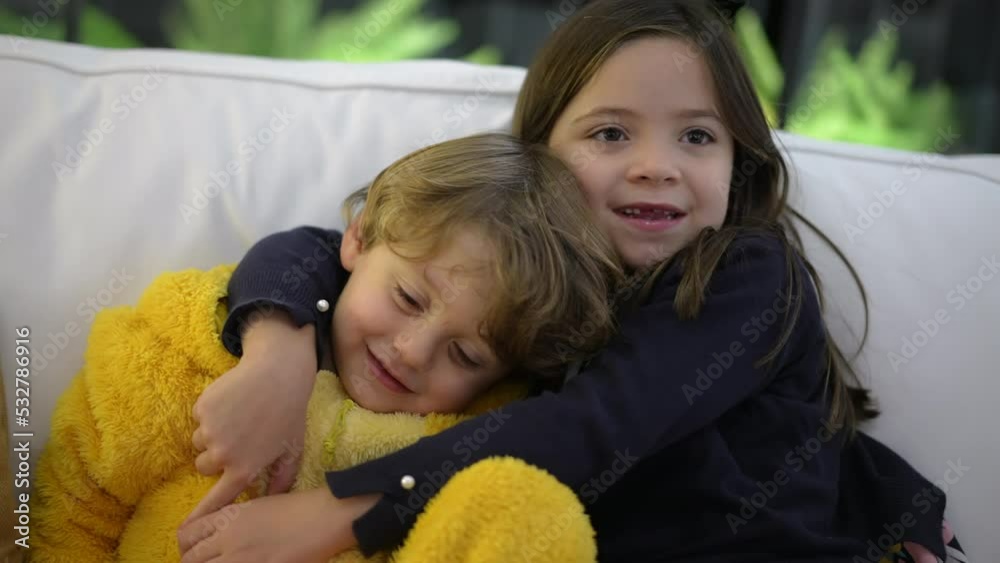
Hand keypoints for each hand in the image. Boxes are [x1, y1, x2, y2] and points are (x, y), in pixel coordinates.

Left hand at [177, 488, 376, 562]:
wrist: (325, 517)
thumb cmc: (297, 507)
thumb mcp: (258, 505)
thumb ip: (232, 519)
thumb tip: (216, 533)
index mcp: (229, 517)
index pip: (187, 534)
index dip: (185, 545)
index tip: (191, 550)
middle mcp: (229, 539)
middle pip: (190, 559)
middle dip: (191, 562)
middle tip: (205, 562)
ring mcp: (243, 559)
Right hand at [184, 311, 317, 524]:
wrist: (278, 372)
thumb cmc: (289, 412)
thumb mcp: (292, 449)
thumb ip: (282, 478)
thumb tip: (273, 500)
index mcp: (245, 468)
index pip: (218, 499)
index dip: (202, 514)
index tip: (188, 527)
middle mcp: (224, 454)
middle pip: (203, 466)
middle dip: (215, 455)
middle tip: (239, 436)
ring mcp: (210, 431)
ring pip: (198, 441)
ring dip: (212, 432)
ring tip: (239, 415)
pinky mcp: (201, 409)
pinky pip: (198, 417)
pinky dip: (210, 411)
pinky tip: (233, 400)